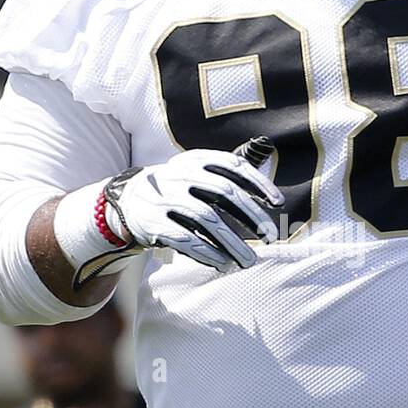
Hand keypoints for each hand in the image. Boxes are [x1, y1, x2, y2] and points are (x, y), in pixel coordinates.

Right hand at [104, 146, 283, 271]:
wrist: (129, 200)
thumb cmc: (178, 187)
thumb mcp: (199, 169)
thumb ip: (230, 164)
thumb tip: (266, 144)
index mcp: (196, 159)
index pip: (233, 166)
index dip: (258, 183)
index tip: (278, 203)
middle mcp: (180, 175)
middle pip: (224, 193)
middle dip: (251, 216)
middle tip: (270, 236)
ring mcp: (166, 198)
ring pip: (207, 220)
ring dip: (232, 242)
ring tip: (249, 260)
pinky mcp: (154, 223)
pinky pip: (185, 239)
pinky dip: (207, 253)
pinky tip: (223, 263)